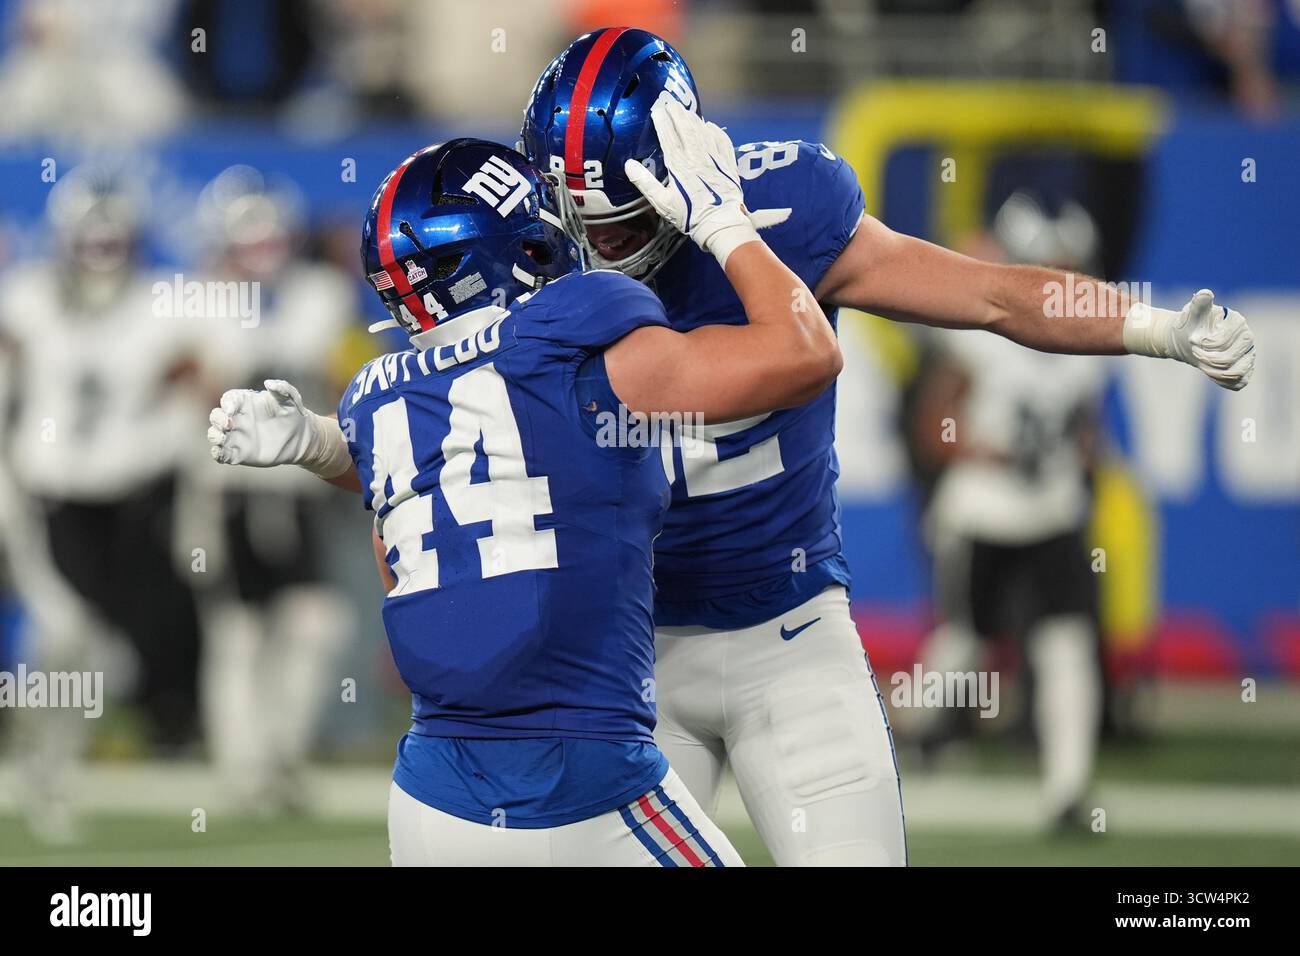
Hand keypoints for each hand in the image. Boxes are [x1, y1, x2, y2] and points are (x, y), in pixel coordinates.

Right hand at [208, 379, 351, 476]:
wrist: (301, 436)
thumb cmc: (293, 413)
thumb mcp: (291, 397)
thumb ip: (282, 388)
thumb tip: (269, 383)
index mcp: (245, 402)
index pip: (228, 399)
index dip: (227, 403)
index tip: (231, 408)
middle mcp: (237, 418)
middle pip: (217, 416)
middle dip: (217, 419)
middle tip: (228, 424)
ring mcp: (237, 436)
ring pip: (215, 435)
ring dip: (214, 435)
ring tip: (222, 437)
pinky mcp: (240, 453)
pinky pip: (222, 455)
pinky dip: (217, 454)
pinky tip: (219, 452)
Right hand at [623, 99, 758, 267]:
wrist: (721, 224)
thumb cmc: (690, 216)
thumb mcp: (663, 203)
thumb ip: (645, 183)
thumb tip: (629, 165)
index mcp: (679, 165)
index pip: (668, 136)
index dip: (662, 120)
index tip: (656, 110)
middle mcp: (697, 156)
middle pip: (686, 127)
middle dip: (677, 113)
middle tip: (670, 103)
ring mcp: (715, 158)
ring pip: (703, 130)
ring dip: (693, 118)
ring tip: (685, 111)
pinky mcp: (728, 163)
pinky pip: (722, 139)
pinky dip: (715, 130)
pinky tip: (709, 126)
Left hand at [1123, 289, 1255, 390]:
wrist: (1190, 340)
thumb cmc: (1191, 324)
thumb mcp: (1191, 313)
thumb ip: (1199, 304)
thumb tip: (1205, 294)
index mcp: (1237, 322)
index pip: (1221, 342)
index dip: (1204, 346)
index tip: (1193, 342)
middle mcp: (1247, 338)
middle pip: (1229, 359)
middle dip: (1207, 360)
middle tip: (1195, 353)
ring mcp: (1249, 353)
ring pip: (1236, 373)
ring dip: (1213, 372)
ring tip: (1201, 364)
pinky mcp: (1246, 368)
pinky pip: (1239, 382)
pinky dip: (1222, 381)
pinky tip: (1210, 372)